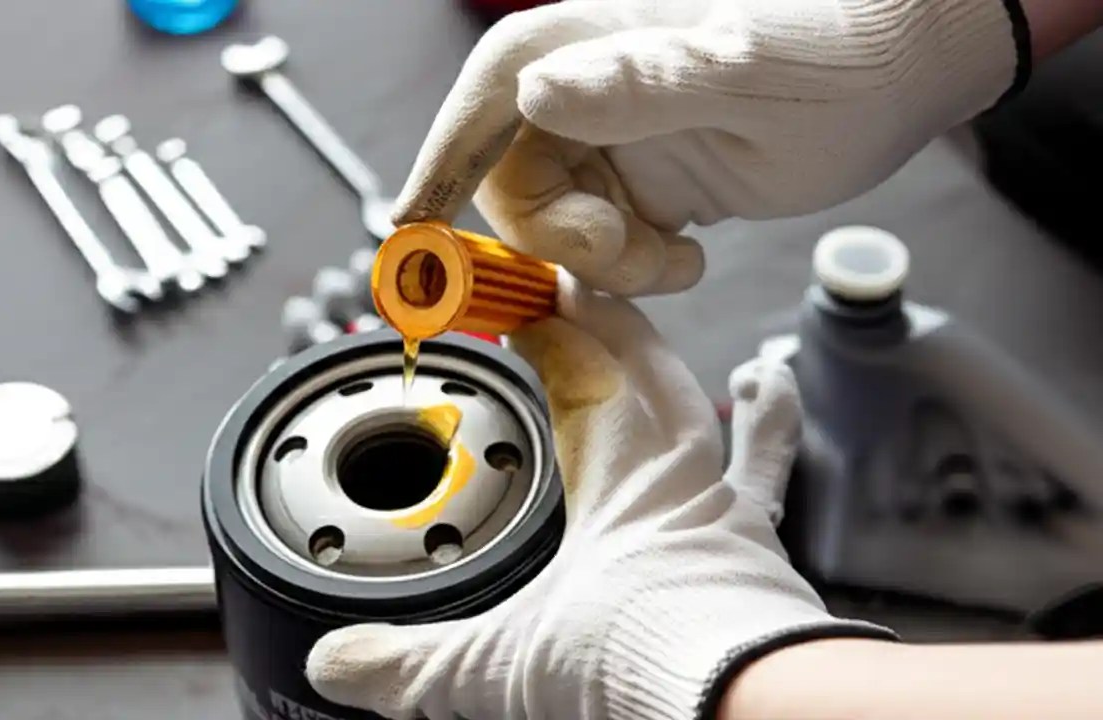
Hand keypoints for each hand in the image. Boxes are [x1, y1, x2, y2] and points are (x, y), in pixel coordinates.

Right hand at [306, 280, 893, 719]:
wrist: (745, 703)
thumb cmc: (641, 663)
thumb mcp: (502, 665)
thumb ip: (411, 662)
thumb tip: (334, 663)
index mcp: (615, 481)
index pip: (580, 373)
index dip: (549, 330)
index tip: (520, 305)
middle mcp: (677, 482)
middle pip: (645, 373)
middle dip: (610, 326)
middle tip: (584, 292)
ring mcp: (726, 514)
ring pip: (710, 412)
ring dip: (692, 372)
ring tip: (686, 324)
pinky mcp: (760, 554)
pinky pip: (768, 472)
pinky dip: (771, 430)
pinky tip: (775, 397)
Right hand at [393, 0, 1023, 295]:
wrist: (898, 77)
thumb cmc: (835, 58)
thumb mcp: (738, 75)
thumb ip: (637, 85)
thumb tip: (535, 94)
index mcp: (583, 50)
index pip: (479, 110)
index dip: (434, 174)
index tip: (406, 239)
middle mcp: (584, 92)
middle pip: (509, 189)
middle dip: (559, 242)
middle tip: (628, 251)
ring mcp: (611, 139)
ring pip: (552, 229)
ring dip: (604, 264)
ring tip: (675, 257)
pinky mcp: (639, 180)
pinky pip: (597, 246)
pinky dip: (630, 271)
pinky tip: (684, 256)